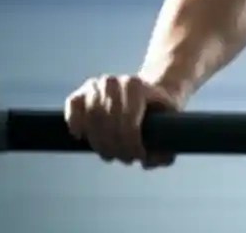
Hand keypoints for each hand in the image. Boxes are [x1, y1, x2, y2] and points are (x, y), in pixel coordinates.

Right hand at [64, 74, 181, 168]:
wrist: (150, 91)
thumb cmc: (160, 111)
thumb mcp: (172, 124)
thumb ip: (166, 147)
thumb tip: (147, 162)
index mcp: (137, 87)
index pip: (128, 124)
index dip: (132, 146)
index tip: (138, 157)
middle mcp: (115, 82)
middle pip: (107, 125)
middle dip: (115, 148)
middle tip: (124, 158)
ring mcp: (97, 85)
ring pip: (90, 119)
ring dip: (98, 142)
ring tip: (110, 153)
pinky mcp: (83, 90)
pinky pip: (73, 106)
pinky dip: (74, 122)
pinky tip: (81, 136)